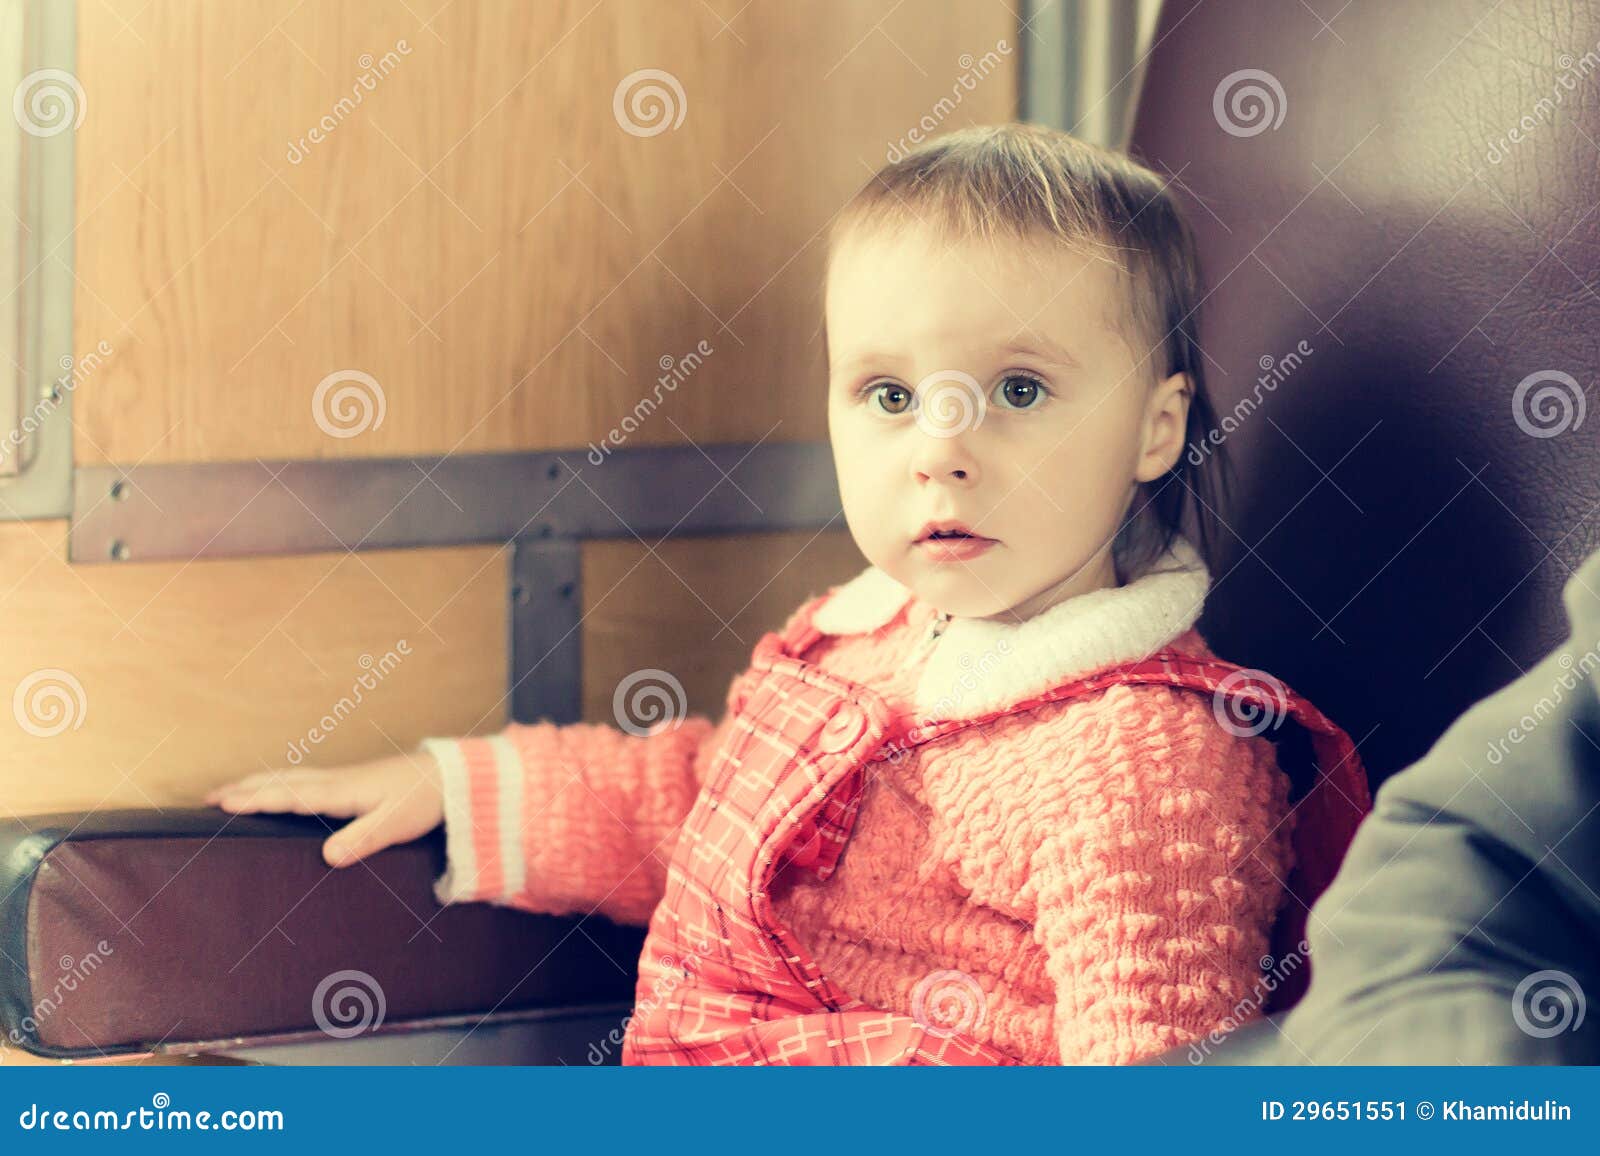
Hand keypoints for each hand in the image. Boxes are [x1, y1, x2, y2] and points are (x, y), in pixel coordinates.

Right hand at [204, 753, 444, 867]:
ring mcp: (341, 779)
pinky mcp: (350, 781)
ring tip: (229, 792)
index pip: (289, 796)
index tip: (222, 804)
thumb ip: (362, 840)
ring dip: (257, 783)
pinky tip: (278, 790)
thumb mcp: (395, 825)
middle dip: (244, 788)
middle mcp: (335, 781)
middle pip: (280, 782)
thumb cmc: (424, 801)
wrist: (450, 776)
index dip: (256, 801)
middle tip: (207, 798)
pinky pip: (303, 779)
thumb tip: (327, 857)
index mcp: (340, 792)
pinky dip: (279, 782)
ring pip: (289, 777)